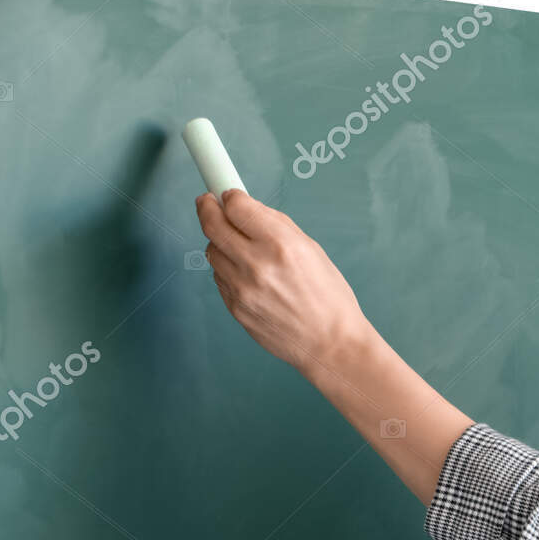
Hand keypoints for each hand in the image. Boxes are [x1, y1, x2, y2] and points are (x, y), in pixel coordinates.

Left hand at [195, 188, 372, 374]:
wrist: (331, 344)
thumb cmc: (329, 299)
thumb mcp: (313, 251)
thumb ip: (277, 226)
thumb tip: (248, 208)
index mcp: (281, 245)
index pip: (236, 206)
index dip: (229, 196)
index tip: (227, 194)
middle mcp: (257, 264)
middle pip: (212, 224)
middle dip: (207, 208)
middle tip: (207, 203)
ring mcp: (242, 288)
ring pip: (212, 252)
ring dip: (220, 244)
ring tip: (239, 249)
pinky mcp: (235, 307)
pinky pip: (219, 277)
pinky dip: (228, 270)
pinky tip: (248, 276)